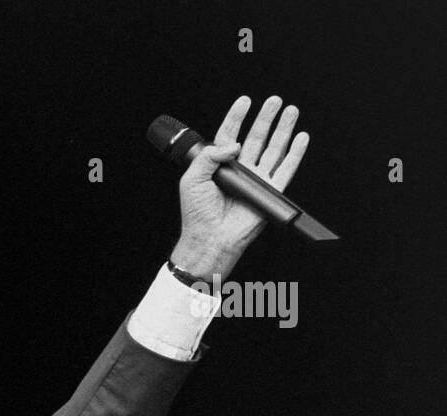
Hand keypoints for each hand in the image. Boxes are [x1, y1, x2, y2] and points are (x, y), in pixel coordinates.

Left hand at [171, 95, 309, 279]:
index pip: (229, 135)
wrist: (210, 238)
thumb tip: (233, 143)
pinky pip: (286, 169)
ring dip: (283, 129)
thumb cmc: (197, 214)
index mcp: (219, 165)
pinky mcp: (269, 191)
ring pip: (273, 148)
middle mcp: (240, 169)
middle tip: (274, 100)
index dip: (237, 117)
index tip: (245, 100)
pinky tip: (301, 137)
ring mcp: (256, 179)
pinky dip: (296, 153)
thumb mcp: (192, 178)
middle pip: (255, 137)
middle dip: (265, 118)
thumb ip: (209, 155)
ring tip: (290, 110)